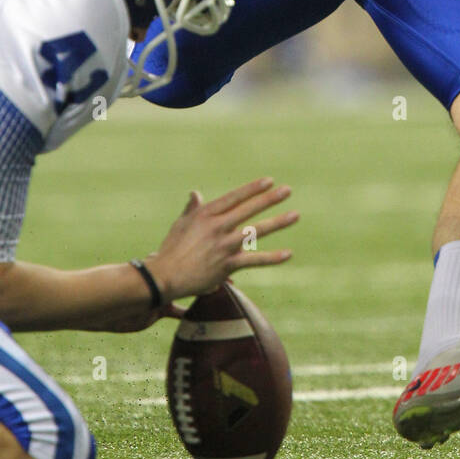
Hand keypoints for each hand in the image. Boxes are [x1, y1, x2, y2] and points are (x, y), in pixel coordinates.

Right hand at [147, 179, 298, 301]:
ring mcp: (224, 245)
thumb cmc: (170, 250)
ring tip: (295, 215)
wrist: (164, 277)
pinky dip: (272, 258)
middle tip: (288, 190)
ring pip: (256, 231)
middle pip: (249, 209)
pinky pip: (255, 260)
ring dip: (278, 222)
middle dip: (270, 199)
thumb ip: (192, 209)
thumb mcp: (180, 225)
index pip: (234, 197)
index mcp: (206, 214)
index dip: (252, 189)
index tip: (268, 181)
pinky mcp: (227, 265)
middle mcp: (217, 227)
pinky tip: (288, 254)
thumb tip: (195, 193)